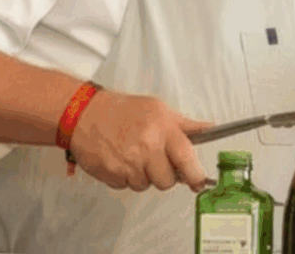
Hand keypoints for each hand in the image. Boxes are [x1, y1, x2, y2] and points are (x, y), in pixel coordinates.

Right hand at [68, 89, 212, 192]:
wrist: (85, 114)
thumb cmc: (122, 110)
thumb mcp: (157, 109)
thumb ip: (184, 124)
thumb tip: (209, 129)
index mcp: (162, 128)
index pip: (187, 159)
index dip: (195, 175)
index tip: (198, 182)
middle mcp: (148, 147)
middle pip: (167, 181)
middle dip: (163, 174)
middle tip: (154, 158)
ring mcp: (129, 163)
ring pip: (146, 185)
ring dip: (142, 175)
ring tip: (133, 154)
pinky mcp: (113, 175)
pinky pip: (128, 186)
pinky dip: (126, 177)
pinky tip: (120, 158)